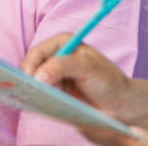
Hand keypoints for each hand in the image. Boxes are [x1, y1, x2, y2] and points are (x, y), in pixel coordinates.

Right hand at [20, 33, 147, 131]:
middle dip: (29, 79)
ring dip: (32, 90)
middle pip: (32, 66)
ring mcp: (55, 74)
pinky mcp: (56, 90)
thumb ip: (61, 66)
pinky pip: (40, 93)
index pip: (38, 52)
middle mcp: (57, 55)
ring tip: (31, 100)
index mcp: (63, 42)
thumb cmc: (108, 81)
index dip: (30, 65)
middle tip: (27, 93)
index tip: (28, 81)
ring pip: (34, 81)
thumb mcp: (87, 68)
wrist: (121, 104)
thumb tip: (38, 76)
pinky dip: (38, 98)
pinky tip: (38, 104)